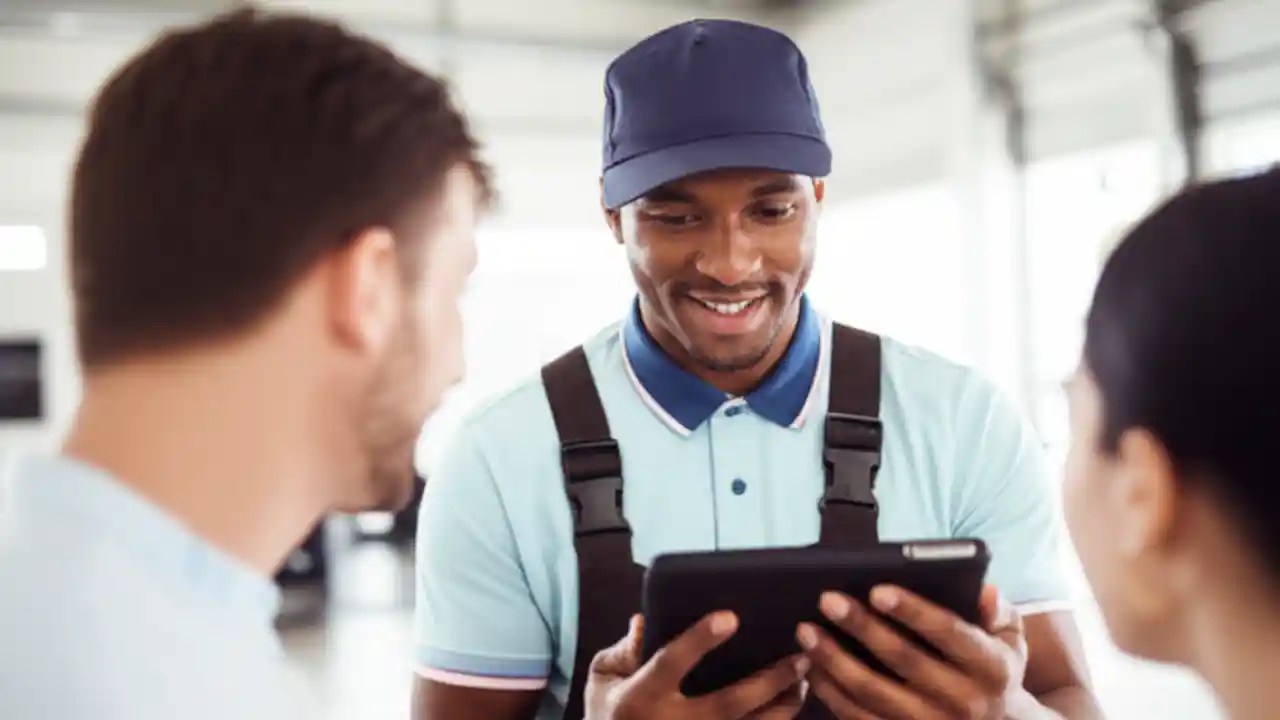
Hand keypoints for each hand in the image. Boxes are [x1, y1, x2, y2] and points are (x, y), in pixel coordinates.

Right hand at [586, 612, 808, 719]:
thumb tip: (644, 619)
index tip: (730, 617)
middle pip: (729, 705)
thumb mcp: (603, 679)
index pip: (672, 664)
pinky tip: (790, 708)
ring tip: (805, 682)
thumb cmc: (608, 715)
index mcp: (641, 697)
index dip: (700, 641)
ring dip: (782, 708)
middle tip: (799, 657)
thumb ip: (624, 650)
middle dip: (768, 682)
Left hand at [797, 585, 1027, 719]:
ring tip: (807, 631)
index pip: (948, 633)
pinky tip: (811, 665)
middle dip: (861, 626)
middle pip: (903, 660)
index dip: (913, 611)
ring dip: (834, 660)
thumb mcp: (1010, 640)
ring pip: (872, 693)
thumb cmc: (993, 670)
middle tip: (828, 600)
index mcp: (991, 668)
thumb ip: (998, 611)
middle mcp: (963, 702)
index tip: (878, 589)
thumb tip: (983, 590)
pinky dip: (830, 692)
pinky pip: (858, 717)